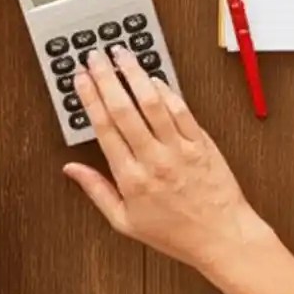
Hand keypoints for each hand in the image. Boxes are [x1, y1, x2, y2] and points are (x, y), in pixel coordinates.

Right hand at [63, 47, 275, 273]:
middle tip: (95, 56)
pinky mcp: (202, 143)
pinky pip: (182, 111)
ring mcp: (179, 149)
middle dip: (106, 77)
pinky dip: (166, 91)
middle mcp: (154, 160)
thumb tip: (71, 169)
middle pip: (124, 108)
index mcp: (131, 178)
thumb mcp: (125, 222)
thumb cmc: (176, 233)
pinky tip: (153, 78)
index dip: (90, 98)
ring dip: (134, 74)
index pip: (105, 128)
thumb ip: (96, 190)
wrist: (222, 238)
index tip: (81, 78)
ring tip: (122, 55)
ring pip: (153, 103)